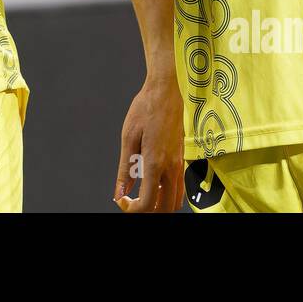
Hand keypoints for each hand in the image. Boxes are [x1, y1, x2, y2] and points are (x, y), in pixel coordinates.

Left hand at [114, 77, 184, 212]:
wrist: (167, 91)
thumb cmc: (145, 108)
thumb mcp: (128, 137)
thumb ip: (125, 169)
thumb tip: (119, 193)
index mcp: (156, 163)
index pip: (147, 204)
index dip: (132, 209)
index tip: (121, 200)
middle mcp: (172, 168)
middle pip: (165, 209)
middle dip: (147, 211)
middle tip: (131, 202)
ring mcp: (180, 164)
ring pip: (175, 200)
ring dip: (159, 204)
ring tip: (142, 193)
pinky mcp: (183, 159)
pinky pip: (179, 187)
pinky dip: (167, 194)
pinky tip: (153, 181)